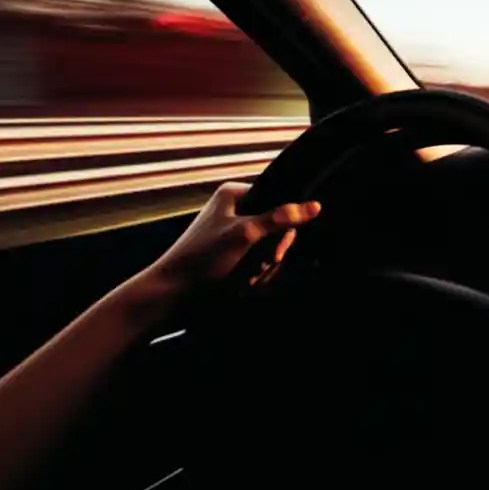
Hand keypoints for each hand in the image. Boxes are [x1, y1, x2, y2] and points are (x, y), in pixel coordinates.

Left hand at [144, 182, 320, 288]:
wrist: (172, 295)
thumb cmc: (202, 258)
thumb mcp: (244, 234)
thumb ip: (280, 218)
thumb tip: (315, 206)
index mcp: (234, 194)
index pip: (279, 201)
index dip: (283, 226)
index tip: (274, 247)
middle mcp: (236, 211)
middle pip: (278, 229)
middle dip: (271, 253)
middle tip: (254, 265)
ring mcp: (235, 236)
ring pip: (271, 250)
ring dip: (263, 268)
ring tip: (243, 277)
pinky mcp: (234, 257)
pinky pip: (259, 263)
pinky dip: (255, 276)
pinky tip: (242, 284)